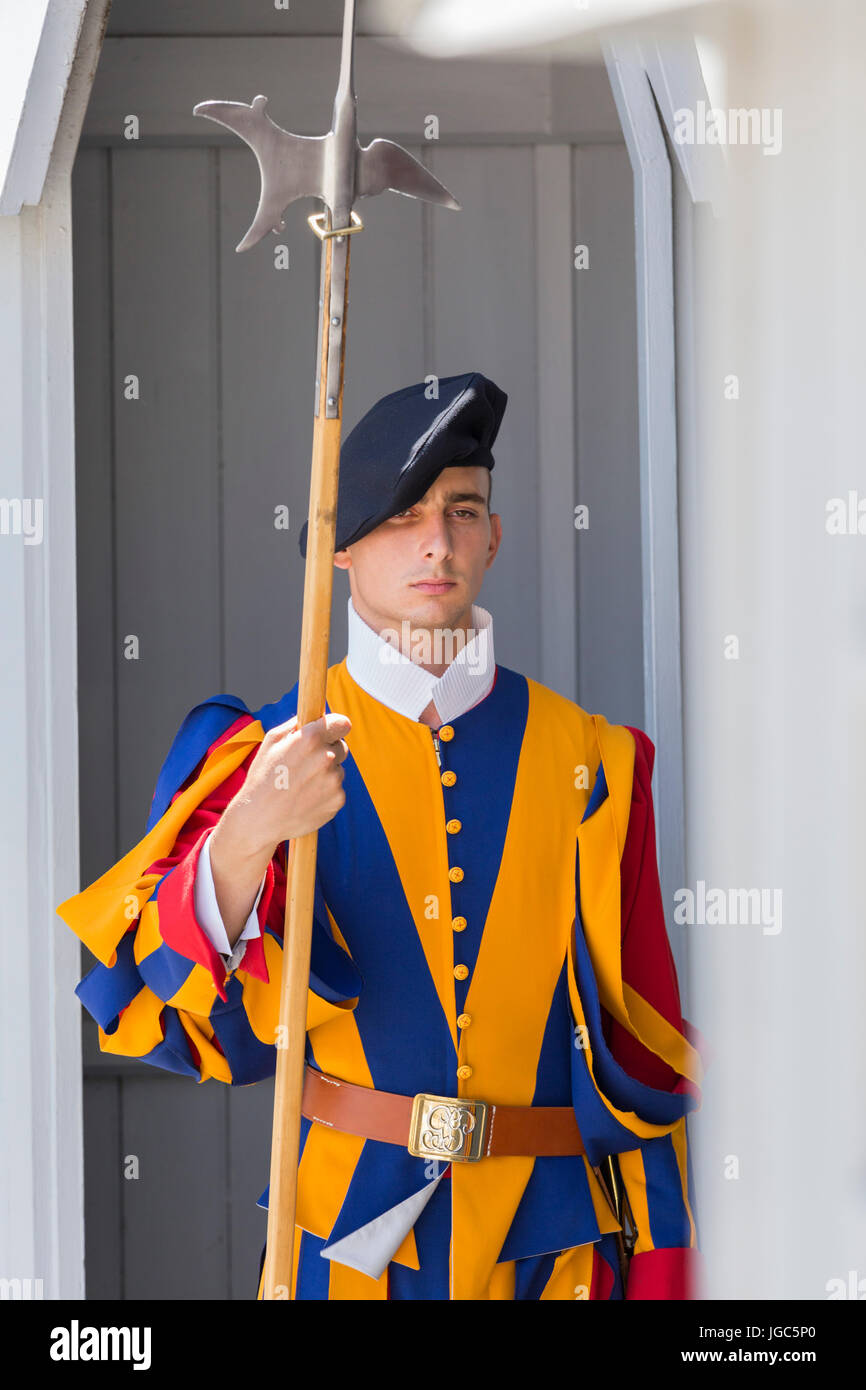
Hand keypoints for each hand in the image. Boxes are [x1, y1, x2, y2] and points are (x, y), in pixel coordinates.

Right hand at [218, 711, 351, 860]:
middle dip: (328, 751)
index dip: (336, 727)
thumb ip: (295, 725)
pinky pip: (337, 789)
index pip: (342, 723)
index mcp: (310, 738)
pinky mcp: (337, 800)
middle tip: (307, 764)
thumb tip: (312, 716)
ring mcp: (334, 780)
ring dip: (326, 774)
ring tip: (301, 784)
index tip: (333, 731)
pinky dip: (326, 792)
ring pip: (338, 770)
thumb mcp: (271, 742)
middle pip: (341, 747)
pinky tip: (306, 797)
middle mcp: (326, 757)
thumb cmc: (263, 777)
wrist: (259, 818)